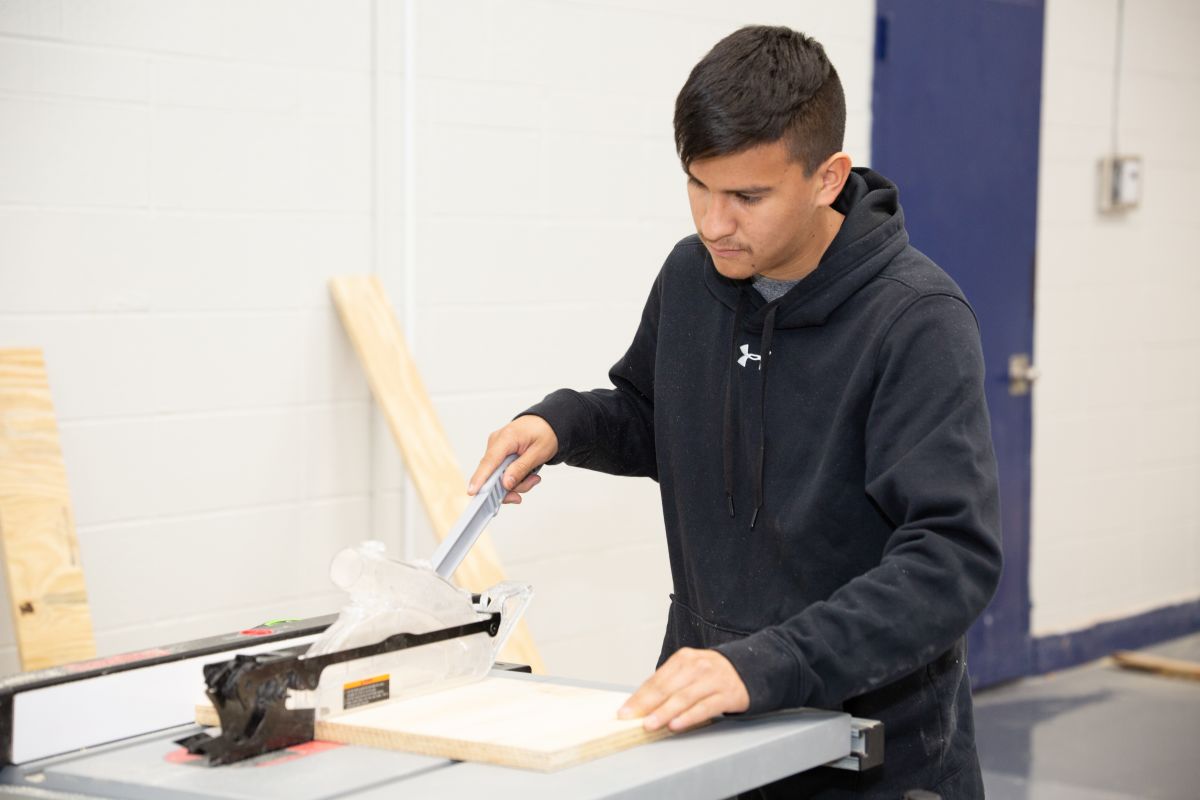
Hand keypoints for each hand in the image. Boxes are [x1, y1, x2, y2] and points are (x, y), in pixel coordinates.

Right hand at [468, 415, 558, 503]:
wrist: (547, 423)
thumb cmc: (545, 433)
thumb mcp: (539, 452)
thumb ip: (521, 469)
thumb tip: (505, 484)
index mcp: (506, 437)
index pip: (489, 461)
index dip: (480, 478)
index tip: (472, 492)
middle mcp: (496, 442)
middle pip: (493, 474)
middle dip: (512, 486)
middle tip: (533, 481)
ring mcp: (495, 448)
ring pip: (498, 477)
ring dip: (517, 482)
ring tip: (533, 476)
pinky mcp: (498, 454)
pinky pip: (501, 473)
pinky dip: (514, 477)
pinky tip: (527, 474)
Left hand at [617, 648, 749, 732]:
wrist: (747, 669)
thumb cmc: (712, 673)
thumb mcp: (690, 671)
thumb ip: (668, 684)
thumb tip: (641, 705)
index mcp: (684, 658)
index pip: (656, 680)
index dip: (639, 697)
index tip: (625, 711)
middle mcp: (698, 667)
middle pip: (667, 688)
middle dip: (647, 705)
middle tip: (632, 718)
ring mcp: (713, 680)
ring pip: (684, 698)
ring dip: (664, 712)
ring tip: (650, 724)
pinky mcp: (727, 695)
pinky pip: (704, 707)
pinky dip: (688, 717)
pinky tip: (676, 724)